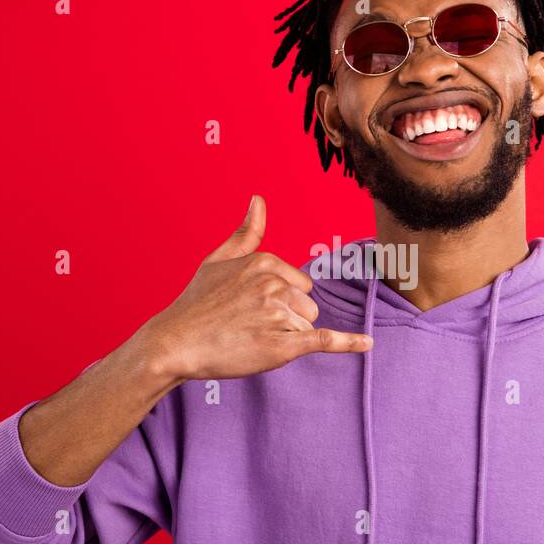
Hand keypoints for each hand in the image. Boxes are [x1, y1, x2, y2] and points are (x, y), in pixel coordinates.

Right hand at [146, 195, 372, 380]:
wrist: (175, 342)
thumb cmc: (196, 303)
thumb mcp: (218, 260)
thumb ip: (246, 233)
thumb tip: (259, 200)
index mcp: (265, 262)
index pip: (300, 284)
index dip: (281, 300)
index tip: (251, 308)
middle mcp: (274, 284)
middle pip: (307, 304)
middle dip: (287, 318)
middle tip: (250, 326)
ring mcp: (278, 314)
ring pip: (306, 325)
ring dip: (286, 337)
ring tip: (251, 339)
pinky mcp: (281, 344)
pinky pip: (323, 340)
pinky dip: (348, 343)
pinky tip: (367, 343)